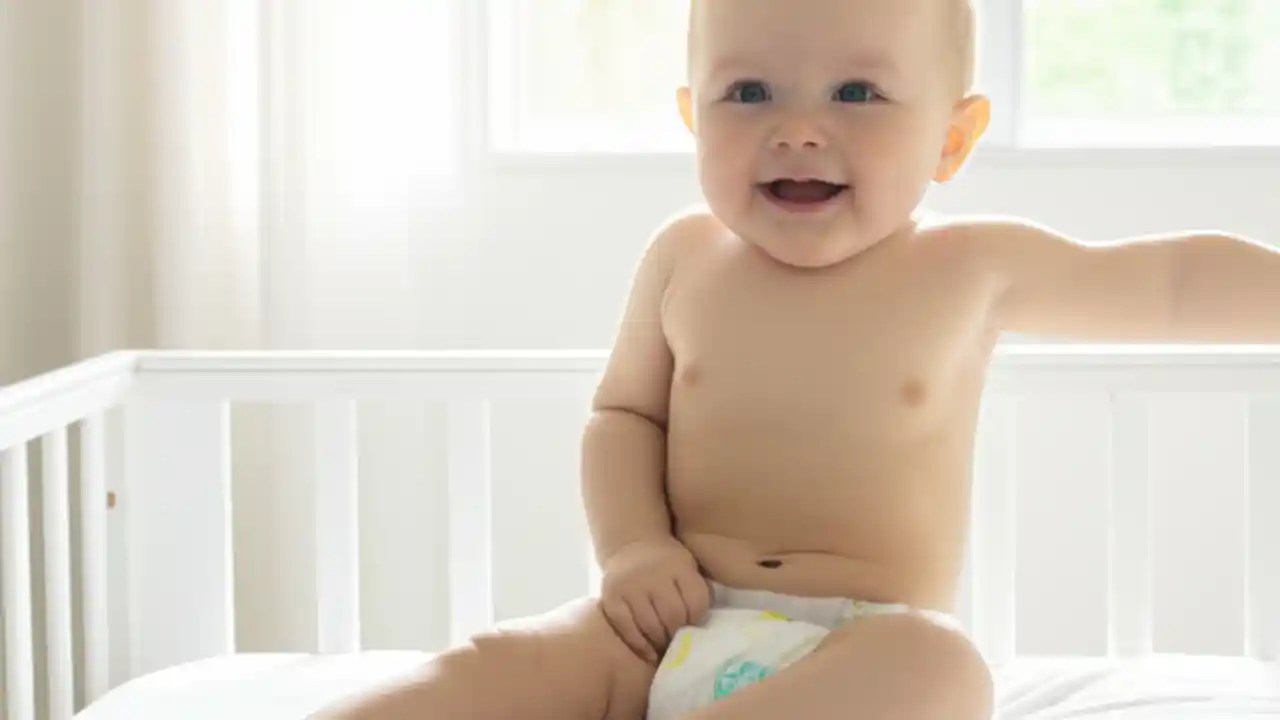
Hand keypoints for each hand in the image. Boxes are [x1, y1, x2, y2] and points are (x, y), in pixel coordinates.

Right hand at [599, 536, 711, 663]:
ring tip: (665, 647)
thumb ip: (697, 590)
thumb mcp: (687, 565)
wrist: (630, 545)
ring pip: (650, 625)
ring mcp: (629, 585)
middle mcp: (653, 573)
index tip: (694, 628)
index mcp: (678, 565)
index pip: (695, 601)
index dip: (697, 620)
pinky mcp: (611, 597)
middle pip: (673, 615)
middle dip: (678, 634)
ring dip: (661, 642)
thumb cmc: (666, 561)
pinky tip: (649, 652)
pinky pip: (626, 628)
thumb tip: (704, 628)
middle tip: (679, 643)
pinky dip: (639, 645)